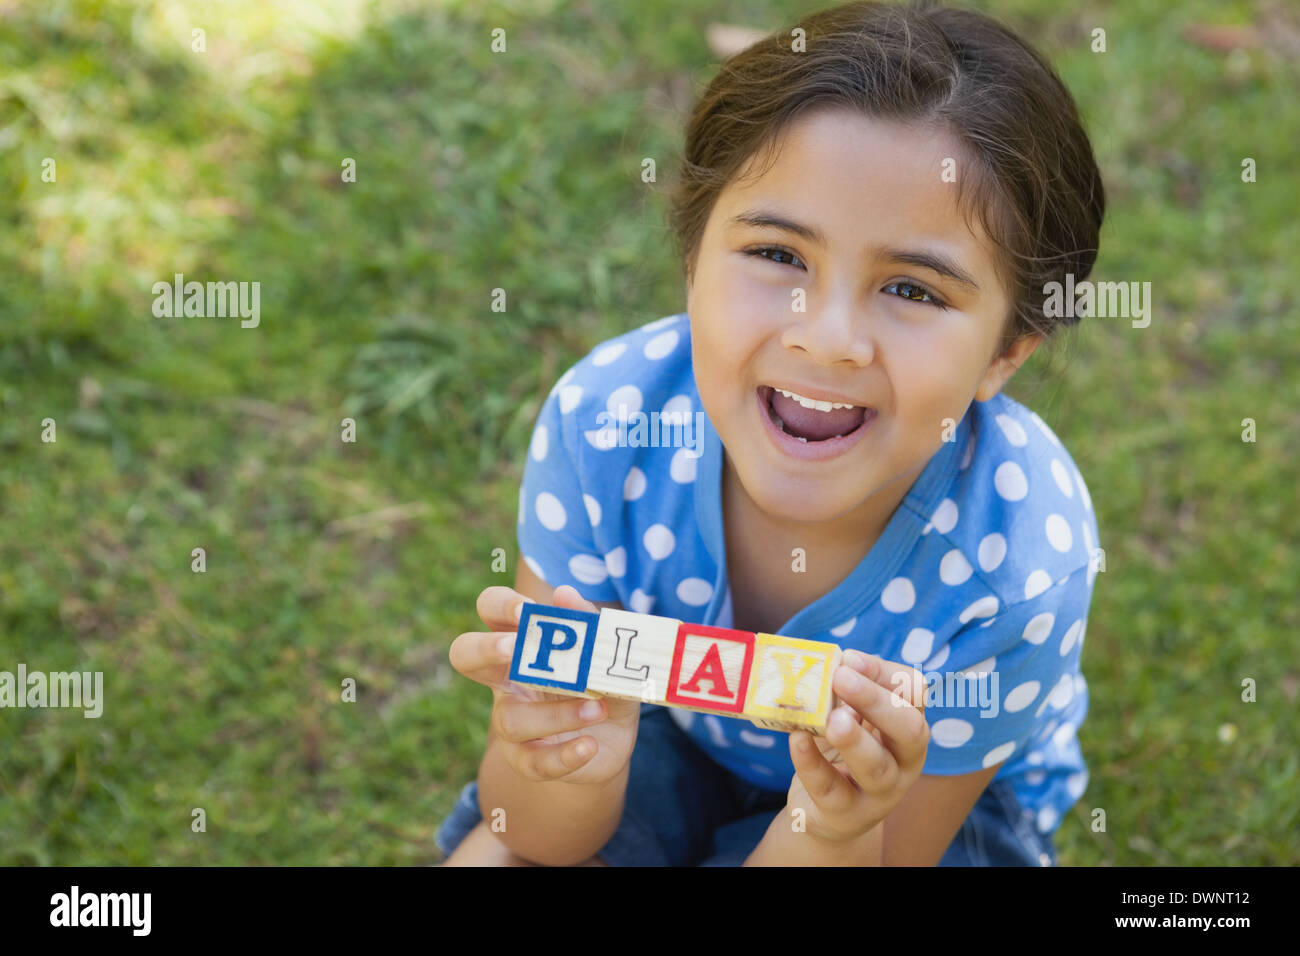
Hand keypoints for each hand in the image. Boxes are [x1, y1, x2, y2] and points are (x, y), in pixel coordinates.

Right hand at [448, 584, 640, 785]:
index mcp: (521, 643)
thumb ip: (588, 624)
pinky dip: (563, 755)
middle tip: (514, 648)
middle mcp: (506, 680)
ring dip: (556, 714)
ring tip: (597, 708)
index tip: (526, 611)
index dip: (500, 605)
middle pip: (464, 655)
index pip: (491, 610)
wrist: (614, 737)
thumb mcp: (605, 654)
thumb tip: (564, 593)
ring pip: (511, 719)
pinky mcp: (528, 759)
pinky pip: (533, 762)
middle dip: (483, 648)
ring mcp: (512, 722)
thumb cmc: (602, 683)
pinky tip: (590, 746)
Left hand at [785, 649, 927, 843]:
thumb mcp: (849, 716)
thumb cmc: (842, 749)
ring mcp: (880, 793)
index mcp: (908, 727)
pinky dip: (812, 764)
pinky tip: (798, 740)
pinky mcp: (847, 815)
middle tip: (841, 678)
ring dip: (854, 740)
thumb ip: (844, 691)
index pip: (914, 693)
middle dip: (877, 701)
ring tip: (832, 719)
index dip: (885, 673)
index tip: (849, 659)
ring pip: (877, 768)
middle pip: (909, 730)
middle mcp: (904, 761)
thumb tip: (832, 663)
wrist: (826, 810)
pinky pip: (832, 791)